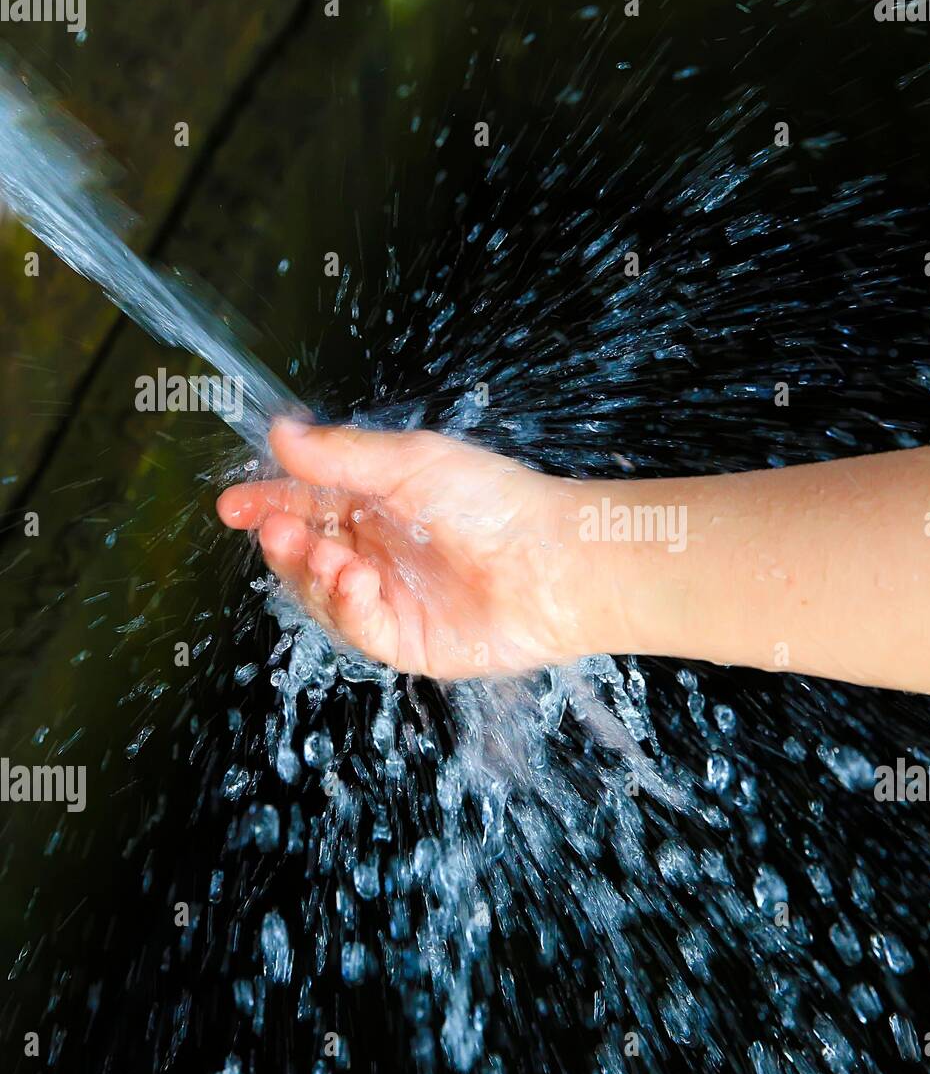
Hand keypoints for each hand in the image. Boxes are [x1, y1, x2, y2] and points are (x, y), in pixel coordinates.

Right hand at [216, 420, 579, 678]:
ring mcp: (393, 597)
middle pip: (306, 552)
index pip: (309, 503)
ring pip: (323, 594)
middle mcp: (381, 550)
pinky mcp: (408, 640)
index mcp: (381, 502)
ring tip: (331, 556)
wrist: (553, 562)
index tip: (232, 505)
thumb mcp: (411, 463)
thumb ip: (342, 455)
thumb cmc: (492, 501)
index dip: (269, 503)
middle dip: (284, 542)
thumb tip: (279, 433)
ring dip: (313, 575)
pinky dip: (347, 606)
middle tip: (277, 531)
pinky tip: (358, 582)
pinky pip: (357, 629)